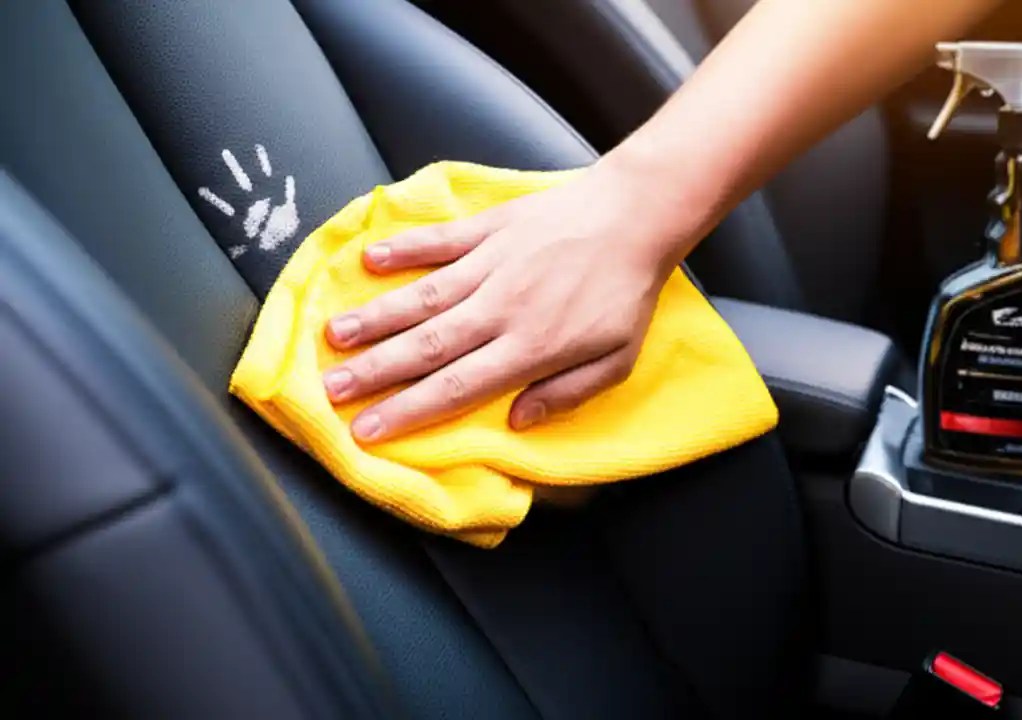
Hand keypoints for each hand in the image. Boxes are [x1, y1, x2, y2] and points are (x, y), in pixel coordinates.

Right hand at [321, 162, 696, 442]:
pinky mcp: (490, 228)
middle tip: (329, 391)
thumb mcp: (616, 360)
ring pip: (421, 297)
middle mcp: (500, 309)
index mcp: (529, 348)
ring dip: (375, 317)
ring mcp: (491, 265)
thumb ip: (565, 393)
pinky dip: (404, 248)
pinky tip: (369, 260)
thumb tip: (517, 422)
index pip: (456, 388)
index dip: (407, 411)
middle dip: (375, 373)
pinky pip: (439, 241)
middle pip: (426, 347)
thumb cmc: (627, 294)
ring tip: (332, 336)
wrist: (637, 216)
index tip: (366, 431)